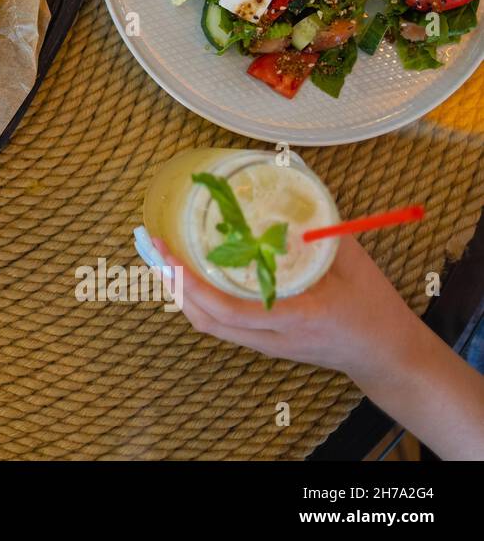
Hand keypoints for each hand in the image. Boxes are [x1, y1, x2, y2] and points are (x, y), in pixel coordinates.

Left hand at [153, 235, 422, 381]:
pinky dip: (197, 299)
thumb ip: (319, 230)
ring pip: (208, 325)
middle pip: (207, 320)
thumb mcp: (352, 263)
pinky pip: (220, 325)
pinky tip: (187, 274)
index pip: (230, 308)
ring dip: (180, 292)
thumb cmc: (373, 308)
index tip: (169, 251)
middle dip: (173, 283)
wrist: (386, 356)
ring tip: (162, 256)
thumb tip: (290, 184)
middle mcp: (273, 337)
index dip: (192, 282)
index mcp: (295, 317)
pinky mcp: (263, 343)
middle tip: (154, 245)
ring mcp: (265, 345)